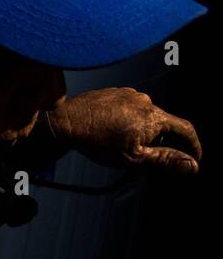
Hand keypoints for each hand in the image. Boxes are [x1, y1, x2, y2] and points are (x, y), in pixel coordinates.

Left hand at [48, 87, 201, 174]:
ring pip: (145, 116)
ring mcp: (128, 94)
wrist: (65, 122)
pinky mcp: (113, 93)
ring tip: (121, 143)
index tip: (193, 158)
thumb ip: (165, 160)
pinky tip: (112, 131)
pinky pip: (128, 108)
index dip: (193, 145)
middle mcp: (144, 101)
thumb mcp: (134, 158)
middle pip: (164, 123)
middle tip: (146, 156)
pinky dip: (128, 120)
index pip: (186, 129)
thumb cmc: (96, 141)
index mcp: (154, 116)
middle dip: (161, 141)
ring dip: (142, 130)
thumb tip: (191, 165)